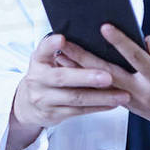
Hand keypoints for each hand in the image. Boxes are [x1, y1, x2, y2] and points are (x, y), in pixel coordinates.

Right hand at [14, 33, 130, 127]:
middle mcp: (38, 79)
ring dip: (101, 97)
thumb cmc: (46, 75)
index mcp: (38, 60)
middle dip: (86, 77)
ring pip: (76, 98)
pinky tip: (113, 103)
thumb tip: (91, 36)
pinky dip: (98, 107)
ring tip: (122, 94)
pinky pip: (79, 111)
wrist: (28, 104)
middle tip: (108, 77)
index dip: (51, 45)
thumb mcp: (45, 59)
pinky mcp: (54, 114)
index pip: (43, 50)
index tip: (62, 39)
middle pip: (62, 78)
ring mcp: (45, 99)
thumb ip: (62, 51)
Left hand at [55, 24, 149, 149]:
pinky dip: (94, 84)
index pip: (135, 56)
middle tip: (65, 44)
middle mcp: (144, 93)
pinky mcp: (134, 109)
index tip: (104, 26)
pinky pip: (110, 94)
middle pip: (108, 73)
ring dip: (82, 72)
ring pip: (103, 85)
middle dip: (84, 57)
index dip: (119, 40)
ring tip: (63, 58)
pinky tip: (82, 74)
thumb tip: (146, 40)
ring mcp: (137, 103)